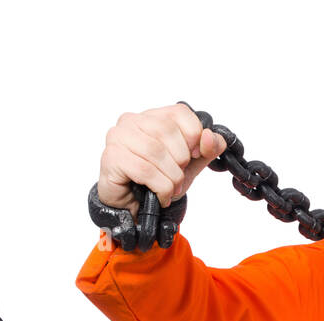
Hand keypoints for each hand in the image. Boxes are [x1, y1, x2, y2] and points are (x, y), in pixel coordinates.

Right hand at [97, 103, 227, 217]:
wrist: (134, 205)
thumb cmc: (157, 180)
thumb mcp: (190, 164)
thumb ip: (207, 149)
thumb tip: (211, 137)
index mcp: (152, 116)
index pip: (179, 112)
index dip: (194, 134)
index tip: (195, 155)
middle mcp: (132, 121)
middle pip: (166, 130)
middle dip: (181, 158)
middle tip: (179, 175)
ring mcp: (118, 137)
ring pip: (155, 151)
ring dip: (172, 176)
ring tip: (172, 188)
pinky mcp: (112, 157)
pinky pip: (145, 170)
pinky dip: (160, 187)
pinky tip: (160, 195)